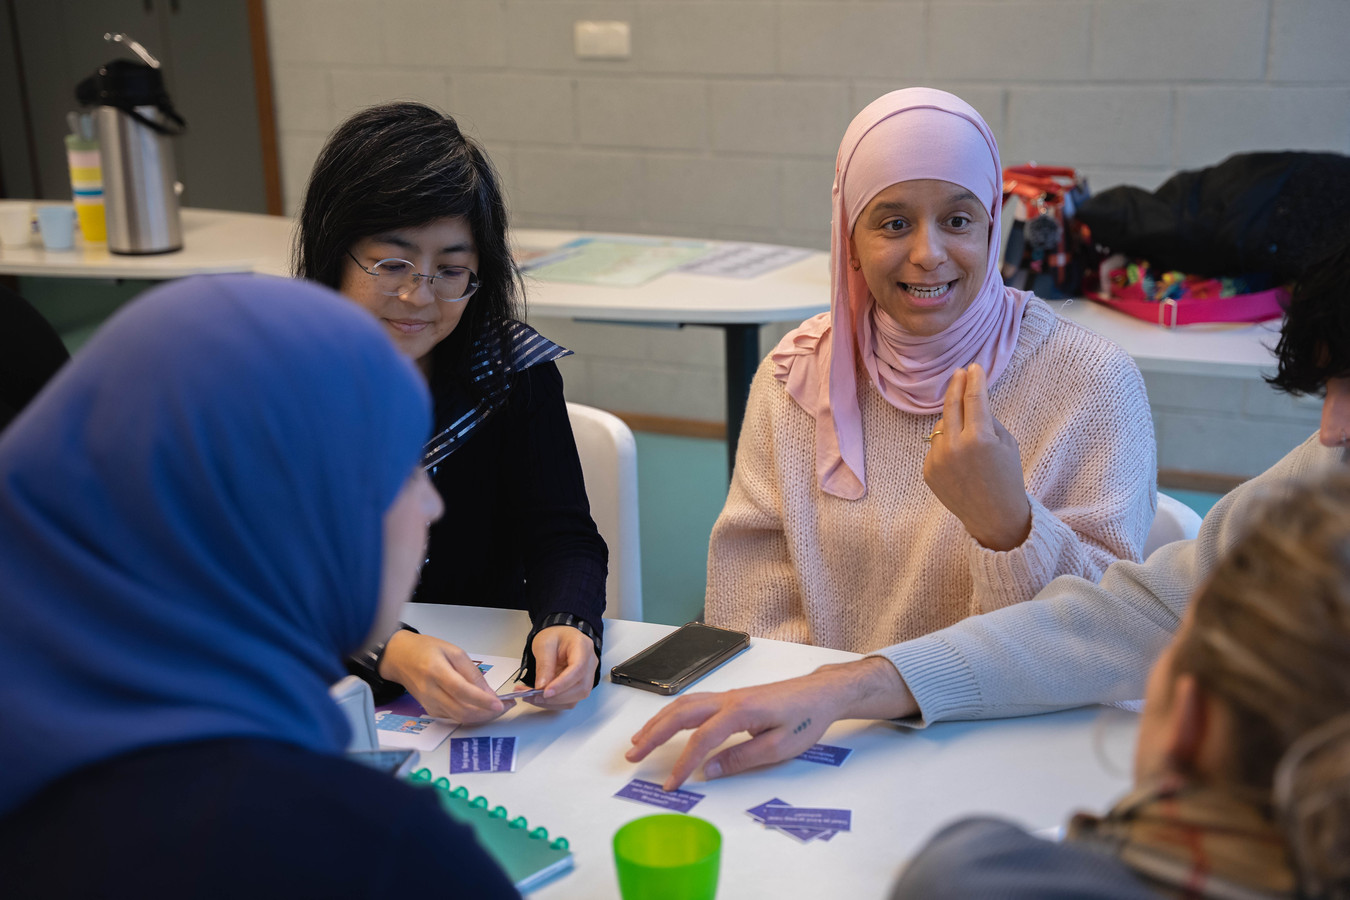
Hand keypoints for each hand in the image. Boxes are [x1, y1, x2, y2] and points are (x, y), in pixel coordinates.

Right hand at [378, 630, 505, 723]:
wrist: (400, 658)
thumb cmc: (426, 650)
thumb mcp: (453, 651)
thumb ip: (472, 673)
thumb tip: (489, 693)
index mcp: (436, 671)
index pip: (462, 691)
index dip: (482, 700)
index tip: (499, 704)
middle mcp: (430, 691)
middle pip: (462, 711)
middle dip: (487, 713)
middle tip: (504, 707)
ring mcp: (429, 704)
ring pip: (459, 718)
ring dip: (481, 717)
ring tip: (496, 708)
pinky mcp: (430, 710)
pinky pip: (453, 717)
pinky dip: (470, 716)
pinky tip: (480, 708)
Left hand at [527, 625, 597, 709]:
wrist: (560, 636)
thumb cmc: (555, 636)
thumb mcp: (544, 644)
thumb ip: (544, 665)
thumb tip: (541, 686)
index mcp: (583, 647)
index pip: (578, 669)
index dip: (563, 684)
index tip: (545, 692)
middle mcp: (590, 663)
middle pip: (581, 687)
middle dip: (557, 697)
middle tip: (534, 696)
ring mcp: (587, 675)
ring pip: (576, 697)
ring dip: (554, 702)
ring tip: (532, 697)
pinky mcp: (580, 685)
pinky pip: (570, 700)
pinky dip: (554, 703)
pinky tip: (540, 698)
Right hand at [625, 657, 914, 790]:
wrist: (820, 693)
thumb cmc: (805, 719)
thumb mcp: (779, 747)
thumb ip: (741, 758)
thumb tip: (709, 770)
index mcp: (739, 711)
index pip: (701, 740)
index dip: (683, 764)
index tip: (670, 785)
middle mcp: (727, 699)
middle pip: (680, 714)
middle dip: (652, 734)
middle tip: (632, 756)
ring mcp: (727, 696)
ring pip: (682, 705)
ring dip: (657, 722)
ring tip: (638, 742)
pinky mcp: (730, 698)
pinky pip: (693, 703)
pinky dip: (672, 715)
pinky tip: (664, 725)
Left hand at [922, 364, 1032, 550]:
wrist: (993, 516)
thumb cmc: (1007, 477)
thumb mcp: (1007, 444)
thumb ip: (988, 420)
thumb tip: (970, 400)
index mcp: (980, 439)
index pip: (974, 399)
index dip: (974, 379)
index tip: (973, 367)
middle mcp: (955, 447)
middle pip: (951, 405)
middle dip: (956, 386)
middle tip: (959, 372)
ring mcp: (938, 460)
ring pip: (941, 426)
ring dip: (953, 421)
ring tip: (969, 434)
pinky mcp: (928, 471)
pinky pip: (935, 445)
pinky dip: (946, 444)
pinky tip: (960, 457)